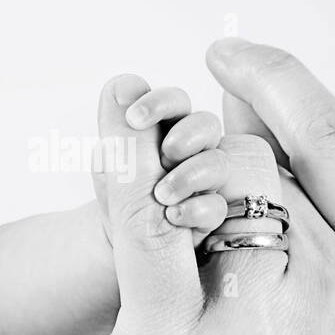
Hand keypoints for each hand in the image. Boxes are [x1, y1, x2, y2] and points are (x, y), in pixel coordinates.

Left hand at [87, 40, 334, 334]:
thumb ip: (312, 217)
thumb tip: (249, 95)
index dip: (281, 78)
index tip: (228, 49)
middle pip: (260, 157)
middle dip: (205, 136)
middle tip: (165, 140)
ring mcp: (261, 326)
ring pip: (203, 176)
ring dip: (162, 151)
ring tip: (134, 140)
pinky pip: (143, 218)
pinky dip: (119, 153)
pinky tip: (107, 112)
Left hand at [92, 80, 228, 246]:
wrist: (125, 250)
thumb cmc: (118, 203)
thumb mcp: (113, 164)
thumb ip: (121, 124)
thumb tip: (125, 84)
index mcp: (161, 131)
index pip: (173, 102)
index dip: (160, 103)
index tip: (135, 118)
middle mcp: (187, 151)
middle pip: (206, 124)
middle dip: (187, 136)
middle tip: (166, 154)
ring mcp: (203, 181)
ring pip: (219, 162)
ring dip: (191, 176)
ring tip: (162, 196)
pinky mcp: (214, 211)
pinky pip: (221, 204)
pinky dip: (198, 209)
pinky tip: (175, 217)